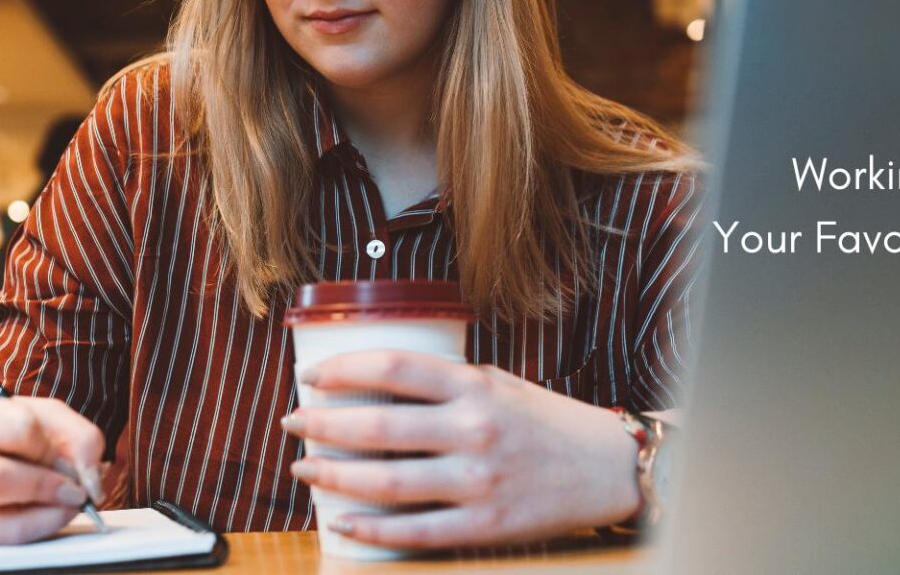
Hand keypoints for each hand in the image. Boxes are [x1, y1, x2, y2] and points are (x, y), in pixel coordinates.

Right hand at [0, 396, 105, 543]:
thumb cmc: (11, 430)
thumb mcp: (47, 417)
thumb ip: (80, 437)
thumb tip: (90, 482)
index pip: (17, 429)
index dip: (50, 446)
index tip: (62, 455)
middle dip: (47, 486)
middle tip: (74, 489)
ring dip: (48, 514)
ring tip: (67, 502)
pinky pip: (3, 541)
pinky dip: (38, 529)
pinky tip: (51, 514)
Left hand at [281, 350, 640, 548]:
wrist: (607, 468)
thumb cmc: (545, 421)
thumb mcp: (497, 384)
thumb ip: (445, 384)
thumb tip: (376, 384)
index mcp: (475, 387)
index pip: (395, 369)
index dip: (344, 369)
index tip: (311, 376)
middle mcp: (475, 429)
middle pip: (378, 426)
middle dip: (323, 424)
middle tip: (292, 422)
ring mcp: (480, 480)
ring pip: (388, 481)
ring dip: (335, 474)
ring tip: (304, 468)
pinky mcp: (486, 525)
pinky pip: (416, 530)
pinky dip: (372, 526)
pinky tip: (341, 520)